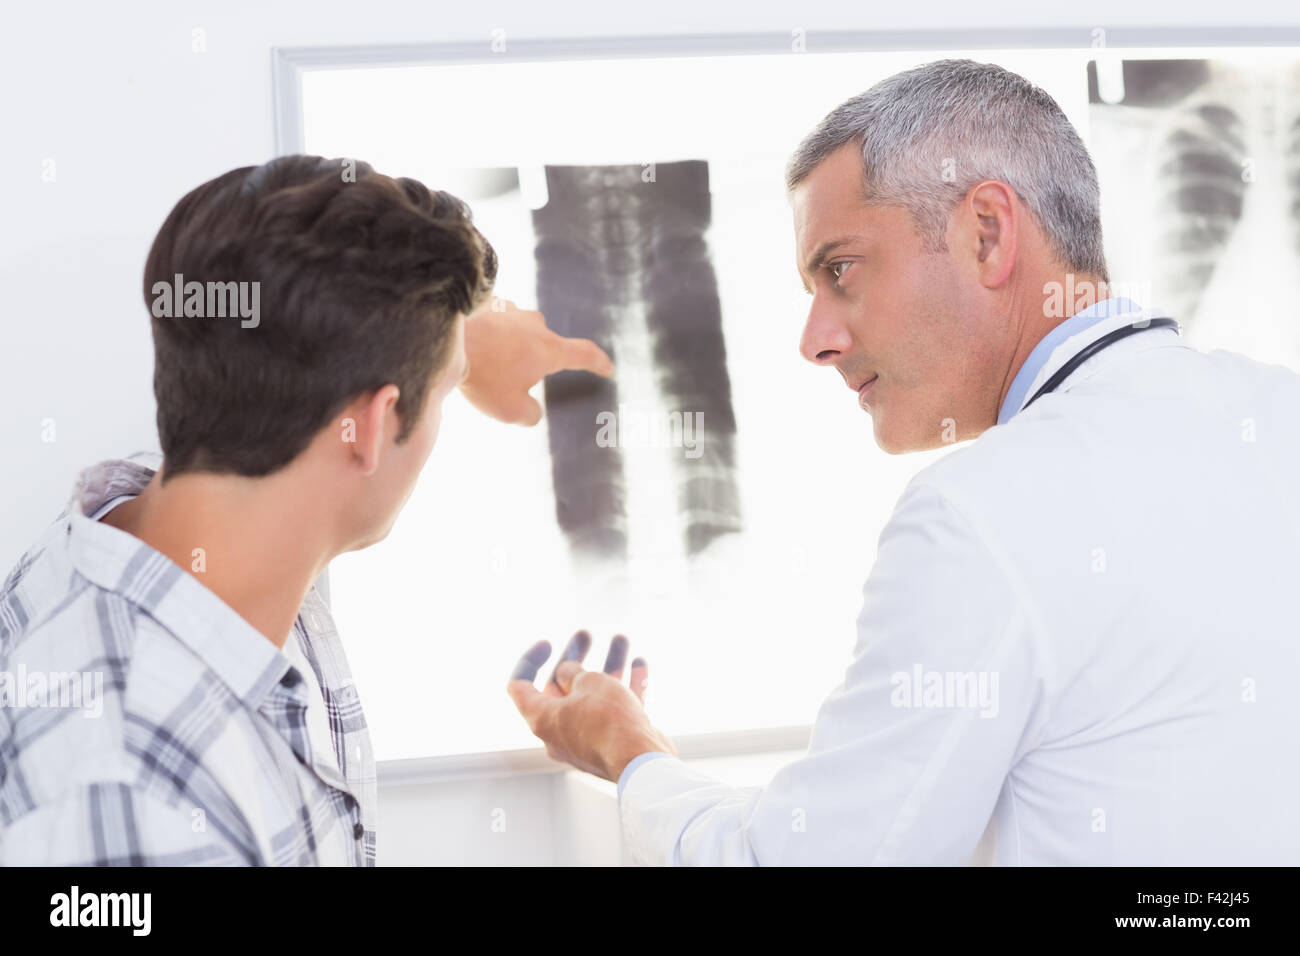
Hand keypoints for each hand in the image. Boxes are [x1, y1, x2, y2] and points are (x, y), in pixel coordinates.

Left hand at [461, 297, 613, 425]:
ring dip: (509, 347)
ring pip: (519, 332)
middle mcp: (536, 325)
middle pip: (546, 345)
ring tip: (486, 364)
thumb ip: (530, 415)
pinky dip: (489, 335)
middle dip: (535, 362)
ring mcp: (512, 310)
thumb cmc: (483, 374)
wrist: (444, 336)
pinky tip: (472, 348)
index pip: (584, 354)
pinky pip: (495, 322)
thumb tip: (532, 411)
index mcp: (549, 350)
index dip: (598, 363)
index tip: (607, 368)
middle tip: (512, 380)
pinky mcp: (487, 303)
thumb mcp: (511, 410)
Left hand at [507, 631, 676, 781]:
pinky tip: (639, 663)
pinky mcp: (612, 743)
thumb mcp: (588, 682)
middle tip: (585, 634)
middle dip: (574, 657)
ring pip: (593, 696)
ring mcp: (586, 739)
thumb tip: (568, 673)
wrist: (640, 761)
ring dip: (606, 666)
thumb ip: (573, 672)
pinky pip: (614, 711)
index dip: (529, 660)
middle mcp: (559, 732)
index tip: (548, 644)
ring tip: (621, 640)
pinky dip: (624, 687)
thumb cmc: (609, 721)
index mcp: (541, 718)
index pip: (519, 687)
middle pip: (560, 687)